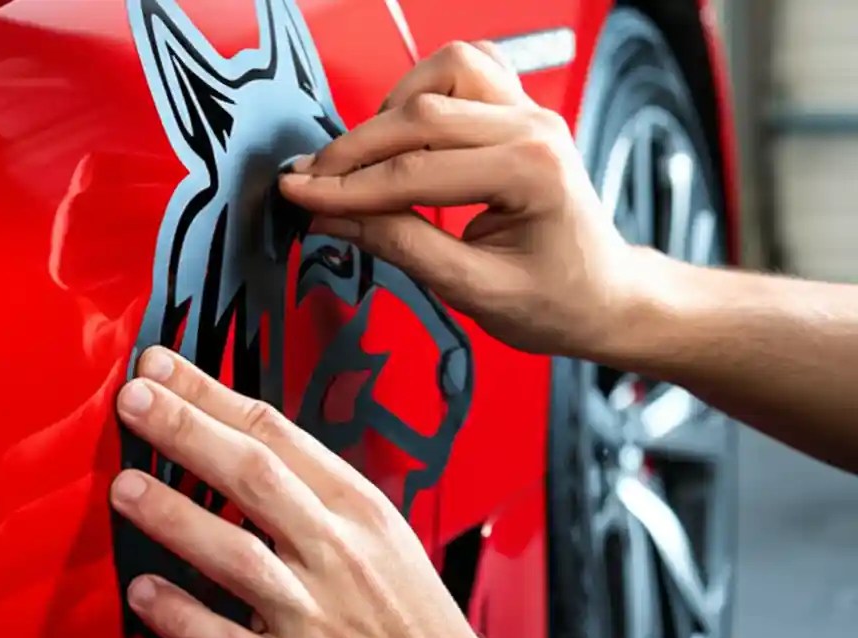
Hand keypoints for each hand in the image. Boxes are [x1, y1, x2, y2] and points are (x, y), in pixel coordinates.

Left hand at [112, 346, 491, 637]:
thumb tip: (241, 440)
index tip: (164, 370)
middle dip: (189, 431)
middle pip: (256, 476)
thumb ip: (314, 490)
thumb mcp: (380, 534)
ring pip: (238, 556)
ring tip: (125, 487)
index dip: (213, 395)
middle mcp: (336, 555)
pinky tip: (143, 590)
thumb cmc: (408, 619)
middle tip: (135, 400)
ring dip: (175, 517)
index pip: (278, 434)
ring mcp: (312, 617)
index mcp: (356, 511)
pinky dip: (182, 615)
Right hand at [279, 41, 654, 358]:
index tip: (300, 195)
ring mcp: (529, 111)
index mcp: (532, 172)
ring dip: (393, 109)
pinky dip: (425, 90)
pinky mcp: (518, 109)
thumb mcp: (472, 290)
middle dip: (355, 150)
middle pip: (421, 114)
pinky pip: (465, 70)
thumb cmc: (558, 300)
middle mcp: (534, 127)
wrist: (604, 295)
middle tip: (312, 182)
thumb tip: (333, 218)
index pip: (414, 171)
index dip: (346, 187)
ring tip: (366, 159)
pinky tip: (405, 129)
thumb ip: (401, 246)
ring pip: (444, 72)